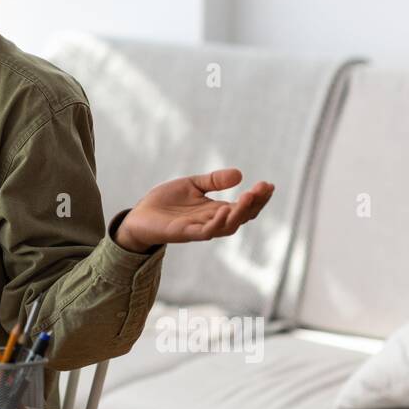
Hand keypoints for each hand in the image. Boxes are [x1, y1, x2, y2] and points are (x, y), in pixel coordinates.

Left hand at [115, 168, 274, 251]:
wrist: (139, 215)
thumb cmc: (166, 202)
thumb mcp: (192, 185)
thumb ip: (213, 181)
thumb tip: (239, 174)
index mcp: (215, 209)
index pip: (244, 207)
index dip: (258, 198)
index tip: (269, 185)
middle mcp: (211, 221)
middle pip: (241, 217)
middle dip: (255, 204)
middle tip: (264, 188)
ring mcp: (199, 229)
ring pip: (227, 226)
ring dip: (240, 212)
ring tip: (249, 196)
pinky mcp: (184, 233)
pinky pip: (205, 232)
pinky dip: (216, 223)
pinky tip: (223, 209)